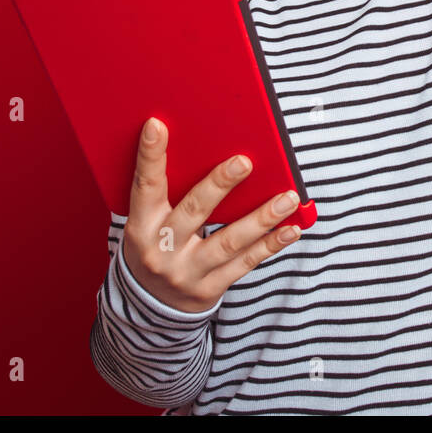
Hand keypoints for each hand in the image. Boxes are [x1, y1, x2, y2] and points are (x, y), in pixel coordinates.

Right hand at [120, 117, 302, 313]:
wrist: (148, 306)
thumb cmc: (155, 246)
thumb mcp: (148, 222)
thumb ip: (168, 193)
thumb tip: (204, 149)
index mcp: (141, 225)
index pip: (145, 186)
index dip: (150, 156)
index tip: (157, 126)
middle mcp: (161, 249)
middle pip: (194, 211)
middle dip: (219, 185)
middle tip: (245, 162)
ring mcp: (186, 272)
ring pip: (228, 241)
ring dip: (262, 218)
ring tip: (288, 198)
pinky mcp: (208, 289)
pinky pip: (244, 264)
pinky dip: (270, 245)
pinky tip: (290, 229)